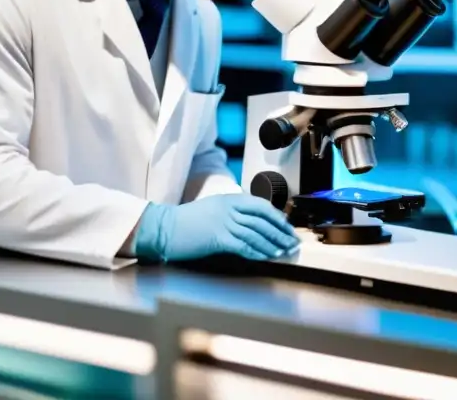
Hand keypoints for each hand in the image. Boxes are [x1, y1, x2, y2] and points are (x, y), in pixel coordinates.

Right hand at [135, 193, 299, 262]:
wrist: (163, 227)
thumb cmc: (186, 221)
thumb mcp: (213, 208)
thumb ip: (232, 212)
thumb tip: (252, 224)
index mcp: (229, 199)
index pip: (261, 206)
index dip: (277, 218)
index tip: (287, 228)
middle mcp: (229, 208)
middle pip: (263, 220)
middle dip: (281, 232)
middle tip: (293, 242)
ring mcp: (224, 222)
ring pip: (256, 233)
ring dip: (273, 244)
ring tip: (284, 252)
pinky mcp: (218, 238)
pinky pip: (244, 245)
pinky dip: (258, 252)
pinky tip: (267, 257)